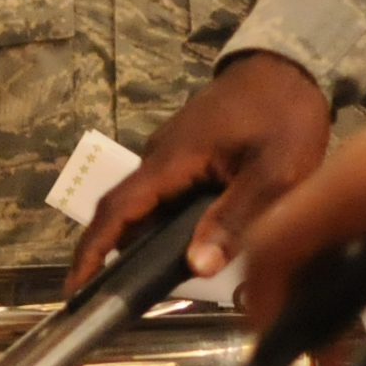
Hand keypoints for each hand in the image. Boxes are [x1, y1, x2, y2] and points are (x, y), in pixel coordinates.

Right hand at [71, 53, 332, 287]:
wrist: (291, 65)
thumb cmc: (284, 115)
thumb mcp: (273, 174)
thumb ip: (234, 219)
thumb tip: (196, 266)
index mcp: (171, 161)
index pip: (116, 211)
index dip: (92, 252)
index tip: (74, 290)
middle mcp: (162, 158)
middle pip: (131, 215)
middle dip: (123, 257)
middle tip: (131, 300)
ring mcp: (175, 154)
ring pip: (154, 208)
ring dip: (155, 242)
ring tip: (170, 281)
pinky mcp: (191, 154)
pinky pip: (172, 197)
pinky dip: (175, 224)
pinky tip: (200, 245)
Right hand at [235, 88, 365, 365]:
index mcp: (352, 184)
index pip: (274, 241)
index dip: (264, 299)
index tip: (277, 349)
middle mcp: (353, 161)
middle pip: (293, 230)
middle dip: (295, 294)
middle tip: (313, 348)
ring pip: (325, 219)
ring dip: (326, 273)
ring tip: (344, 326)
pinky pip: (356, 207)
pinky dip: (352, 249)